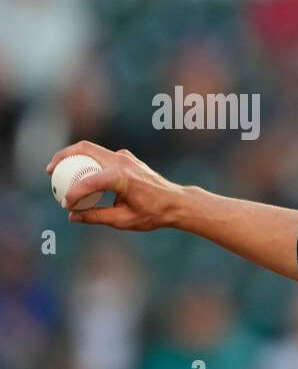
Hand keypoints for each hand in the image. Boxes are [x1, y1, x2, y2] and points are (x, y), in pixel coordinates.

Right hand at [46, 142, 184, 230]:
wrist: (176, 202)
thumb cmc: (154, 213)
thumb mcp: (124, 220)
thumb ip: (97, 216)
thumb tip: (72, 215)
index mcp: (123, 177)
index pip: (89, 181)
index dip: (74, 193)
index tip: (65, 204)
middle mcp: (123, 161)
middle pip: (84, 149)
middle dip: (63, 157)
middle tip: (50, 172)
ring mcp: (125, 157)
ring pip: (91, 148)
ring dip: (73, 156)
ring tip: (58, 170)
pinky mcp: (126, 158)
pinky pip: (100, 155)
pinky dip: (86, 161)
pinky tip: (78, 174)